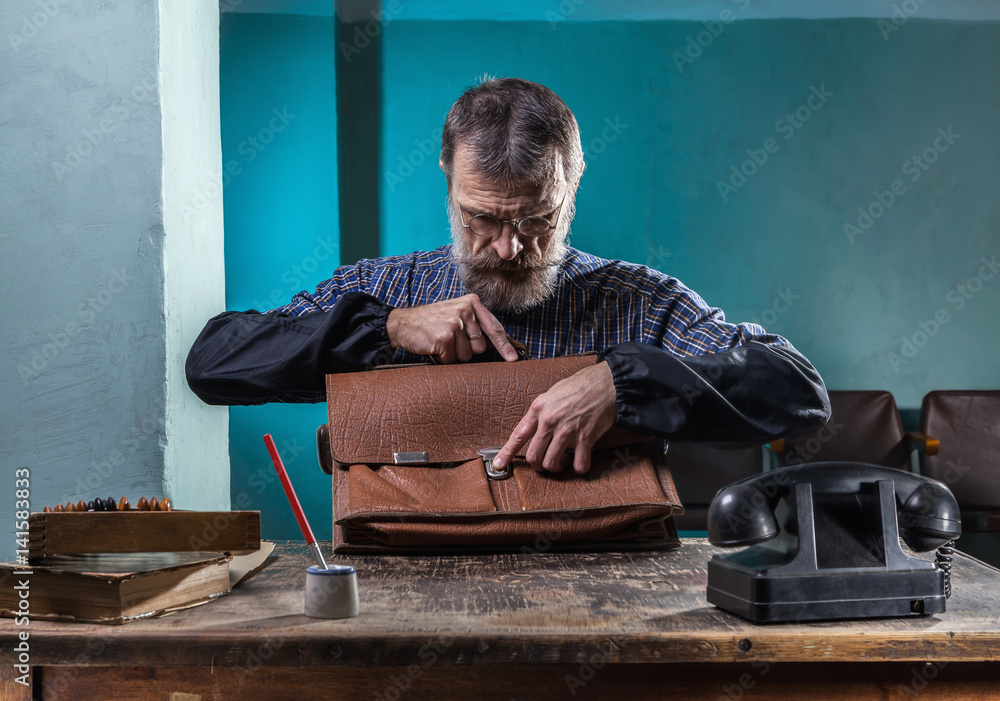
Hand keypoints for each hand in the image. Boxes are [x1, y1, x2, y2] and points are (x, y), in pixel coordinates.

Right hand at [385, 294, 517, 363]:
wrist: (403, 323)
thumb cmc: (432, 321)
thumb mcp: (456, 313)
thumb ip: (476, 324)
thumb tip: (498, 344)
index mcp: (472, 303)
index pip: (494, 327)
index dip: (504, 345)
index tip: (512, 359)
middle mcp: (465, 311)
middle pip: (480, 347)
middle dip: (467, 350)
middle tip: (449, 338)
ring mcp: (454, 324)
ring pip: (466, 356)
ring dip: (453, 355)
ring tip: (440, 341)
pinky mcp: (444, 339)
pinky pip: (452, 360)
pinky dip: (443, 358)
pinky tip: (434, 346)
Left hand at [493, 362, 617, 474]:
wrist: (605, 383)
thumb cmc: (580, 385)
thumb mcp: (552, 393)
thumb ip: (542, 412)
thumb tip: (537, 427)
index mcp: (538, 409)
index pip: (518, 435)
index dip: (506, 453)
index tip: (499, 465)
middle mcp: (549, 421)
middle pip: (534, 456)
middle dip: (538, 465)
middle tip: (546, 463)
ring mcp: (567, 431)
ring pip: (551, 463)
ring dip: (557, 467)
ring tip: (565, 460)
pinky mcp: (585, 438)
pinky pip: (579, 464)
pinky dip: (579, 468)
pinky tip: (580, 462)